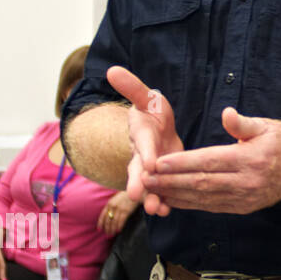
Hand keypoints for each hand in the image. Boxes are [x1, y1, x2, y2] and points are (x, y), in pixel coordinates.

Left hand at [97, 190, 137, 234]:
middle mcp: (113, 206)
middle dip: (107, 228)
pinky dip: (119, 226)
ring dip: (113, 229)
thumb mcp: (116, 198)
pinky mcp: (126, 211)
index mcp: (109, 203)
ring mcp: (119, 208)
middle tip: (107, 234)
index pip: (102, 215)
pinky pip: (121, 221)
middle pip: (108, 220)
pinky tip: (118, 231)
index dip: (100, 223)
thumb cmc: (127, 195)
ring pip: (114, 221)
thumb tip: (110, 215)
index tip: (99, 229)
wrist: (135, 192)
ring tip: (112, 234)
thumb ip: (112, 206)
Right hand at [106, 65, 182, 217]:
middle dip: (139, 183)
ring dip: (152, 197)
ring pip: (149, 185)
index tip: (148, 164)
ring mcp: (151, 169)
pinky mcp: (164, 176)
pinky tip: (168, 210)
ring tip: (157, 210)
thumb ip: (133, 87)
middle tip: (138, 196)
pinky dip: (164, 200)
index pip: (142, 144)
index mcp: (140, 134)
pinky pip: (162, 191)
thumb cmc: (152, 110)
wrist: (158, 126)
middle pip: (138, 170)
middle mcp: (142, 155)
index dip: (144, 153)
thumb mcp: (146, 97)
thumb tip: (112, 69)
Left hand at [143, 107, 280, 213]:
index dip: (183, 163)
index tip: (159, 162)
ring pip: (204, 198)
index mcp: (252, 159)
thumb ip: (243, 123)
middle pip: (202, 183)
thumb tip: (226, 113)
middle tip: (145, 177)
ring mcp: (245, 197)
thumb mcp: (267, 126)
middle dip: (170, 181)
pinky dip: (189, 203)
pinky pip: (211, 206)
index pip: (210, 162)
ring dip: (175, 194)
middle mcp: (247, 181)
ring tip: (151, 189)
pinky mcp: (242, 207)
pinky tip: (171, 198)